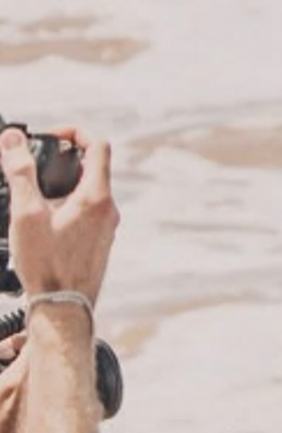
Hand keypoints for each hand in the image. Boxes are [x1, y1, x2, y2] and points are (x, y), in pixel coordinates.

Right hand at [0, 127, 117, 302]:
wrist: (63, 307)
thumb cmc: (46, 263)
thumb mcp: (26, 213)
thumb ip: (20, 173)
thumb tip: (12, 139)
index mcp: (97, 195)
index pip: (98, 145)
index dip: (75, 133)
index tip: (51, 137)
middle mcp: (109, 208)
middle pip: (92, 168)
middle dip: (62, 161)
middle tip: (34, 167)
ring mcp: (107, 226)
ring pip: (88, 193)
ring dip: (62, 187)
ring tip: (33, 198)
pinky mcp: (99, 242)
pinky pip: (86, 213)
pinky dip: (66, 208)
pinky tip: (42, 224)